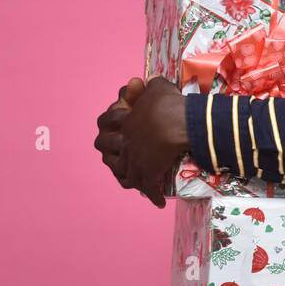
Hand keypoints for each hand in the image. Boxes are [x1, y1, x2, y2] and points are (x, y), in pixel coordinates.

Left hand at [94, 76, 187, 207]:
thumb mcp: (157, 87)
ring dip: (129, 178)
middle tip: (123, 158)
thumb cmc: (168, 103)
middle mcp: (125, 144)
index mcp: (124, 123)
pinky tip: (159, 202)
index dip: (108, 126)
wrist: (180, 124)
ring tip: (137, 180)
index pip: (104, 124)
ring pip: (123, 176)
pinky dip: (154, 197)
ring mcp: (135, 161)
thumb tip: (141, 83)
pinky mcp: (149, 175)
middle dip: (112, 156)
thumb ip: (149, 87)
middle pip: (106, 154)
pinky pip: (148, 190)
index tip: (118, 128)